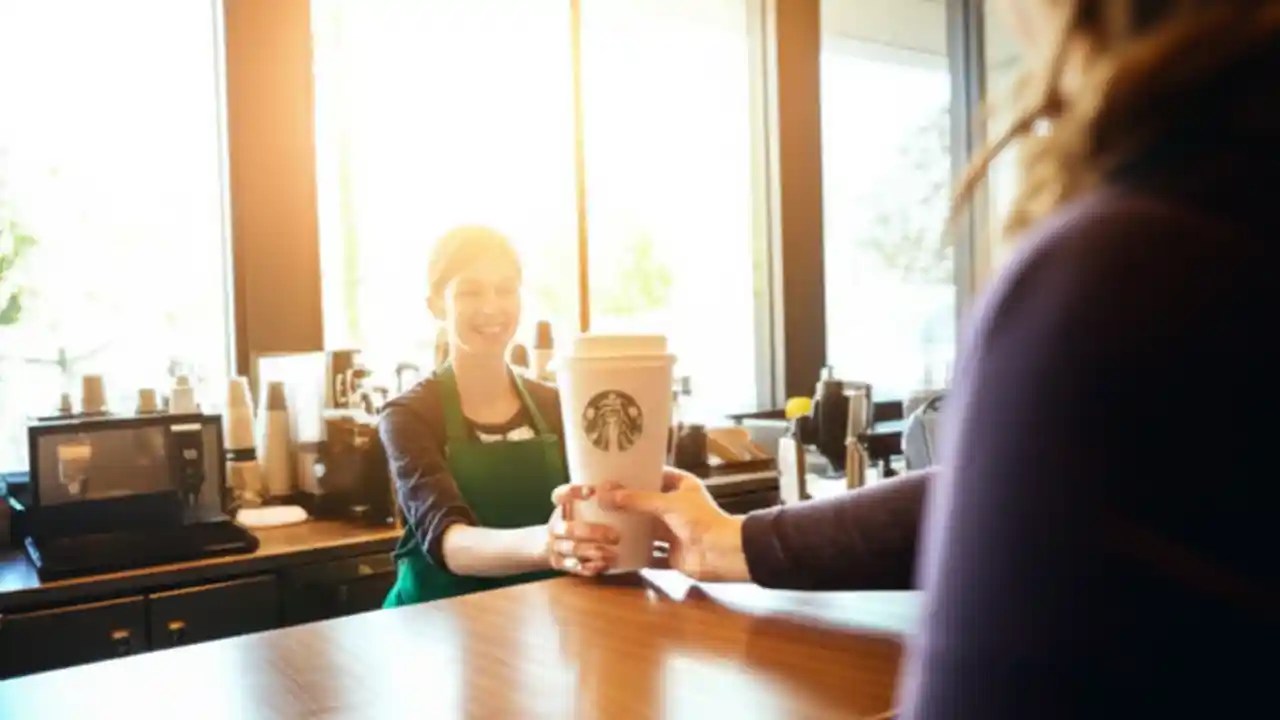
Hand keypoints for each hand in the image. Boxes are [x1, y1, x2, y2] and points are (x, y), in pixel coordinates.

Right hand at [546, 485, 619, 576]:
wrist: (554, 544)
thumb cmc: (579, 519)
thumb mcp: (585, 506)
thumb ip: (602, 495)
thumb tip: (615, 487)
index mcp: (560, 507)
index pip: (559, 495)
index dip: (571, 492)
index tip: (591, 492)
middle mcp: (555, 526)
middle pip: (570, 529)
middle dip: (593, 533)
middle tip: (616, 536)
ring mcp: (555, 546)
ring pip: (573, 550)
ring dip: (593, 552)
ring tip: (613, 554)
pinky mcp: (559, 563)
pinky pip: (573, 567)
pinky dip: (589, 567)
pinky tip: (603, 566)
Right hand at [599, 468, 749, 581]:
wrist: (723, 554)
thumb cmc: (700, 520)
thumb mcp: (667, 503)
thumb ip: (637, 500)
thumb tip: (605, 495)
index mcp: (682, 487)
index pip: (656, 475)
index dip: (636, 475)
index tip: (612, 475)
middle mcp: (678, 507)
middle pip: (647, 504)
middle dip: (627, 504)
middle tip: (600, 500)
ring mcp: (675, 531)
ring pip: (647, 529)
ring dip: (629, 529)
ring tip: (601, 523)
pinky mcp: (672, 554)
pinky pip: (650, 553)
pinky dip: (635, 554)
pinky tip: (614, 551)